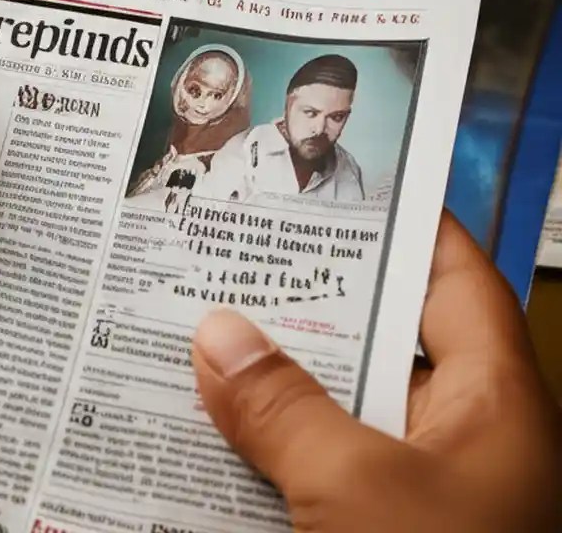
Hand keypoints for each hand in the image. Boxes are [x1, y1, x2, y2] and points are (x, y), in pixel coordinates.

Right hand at [191, 211, 561, 531]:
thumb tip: (216, 334)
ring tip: (199, 347)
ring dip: (275, 395)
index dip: (407, 230)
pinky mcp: (383, 529)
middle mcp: (464, 439)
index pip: (457, 283)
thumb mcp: (355, 486)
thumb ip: (283, 409)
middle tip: (231, 264)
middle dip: (306, 312)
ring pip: (342, 420)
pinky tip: (209, 440)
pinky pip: (324, 478)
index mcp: (492, 402)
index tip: (339, 192)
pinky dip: (272, 459)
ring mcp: (425, 492)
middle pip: (384, 349)